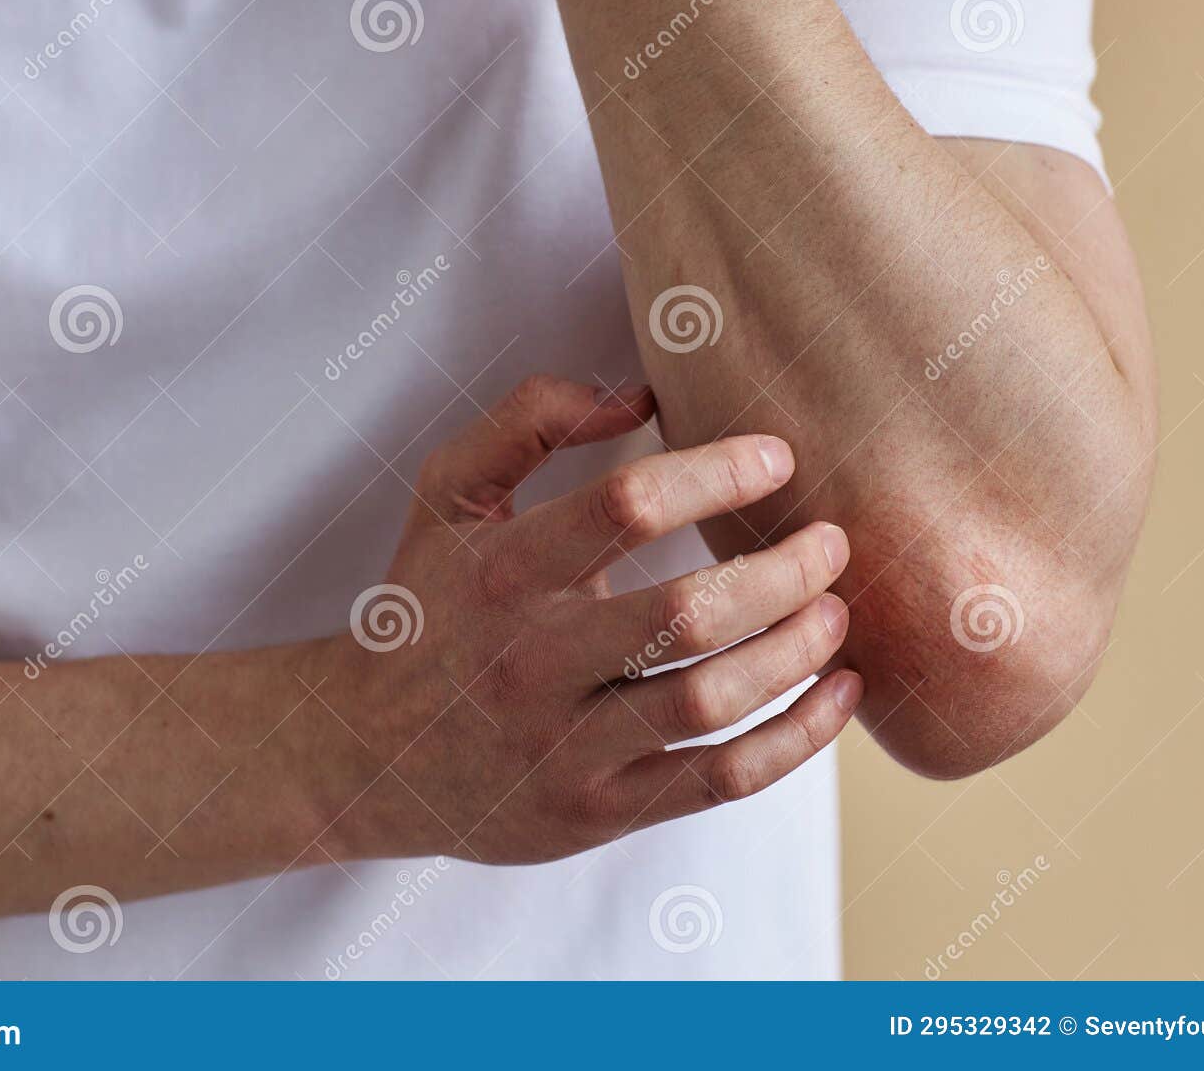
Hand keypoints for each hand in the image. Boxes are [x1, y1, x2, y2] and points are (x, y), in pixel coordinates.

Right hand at [320, 374, 859, 864]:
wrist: (365, 753)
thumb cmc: (429, 606)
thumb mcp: (447, 494)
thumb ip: (529, 419)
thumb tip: (642, 393)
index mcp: (500, 571)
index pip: (626, 506)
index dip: (717, 472)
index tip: (777, 458)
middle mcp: (529, 660)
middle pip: (687, 613)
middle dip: (784, 572)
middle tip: (832, 544)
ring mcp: (564, 745)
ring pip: (710, 700)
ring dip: (798, 652)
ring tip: (838, 613)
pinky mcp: (596, 811)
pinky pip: (717, 781)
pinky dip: (795, 741)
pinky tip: (838, 696)